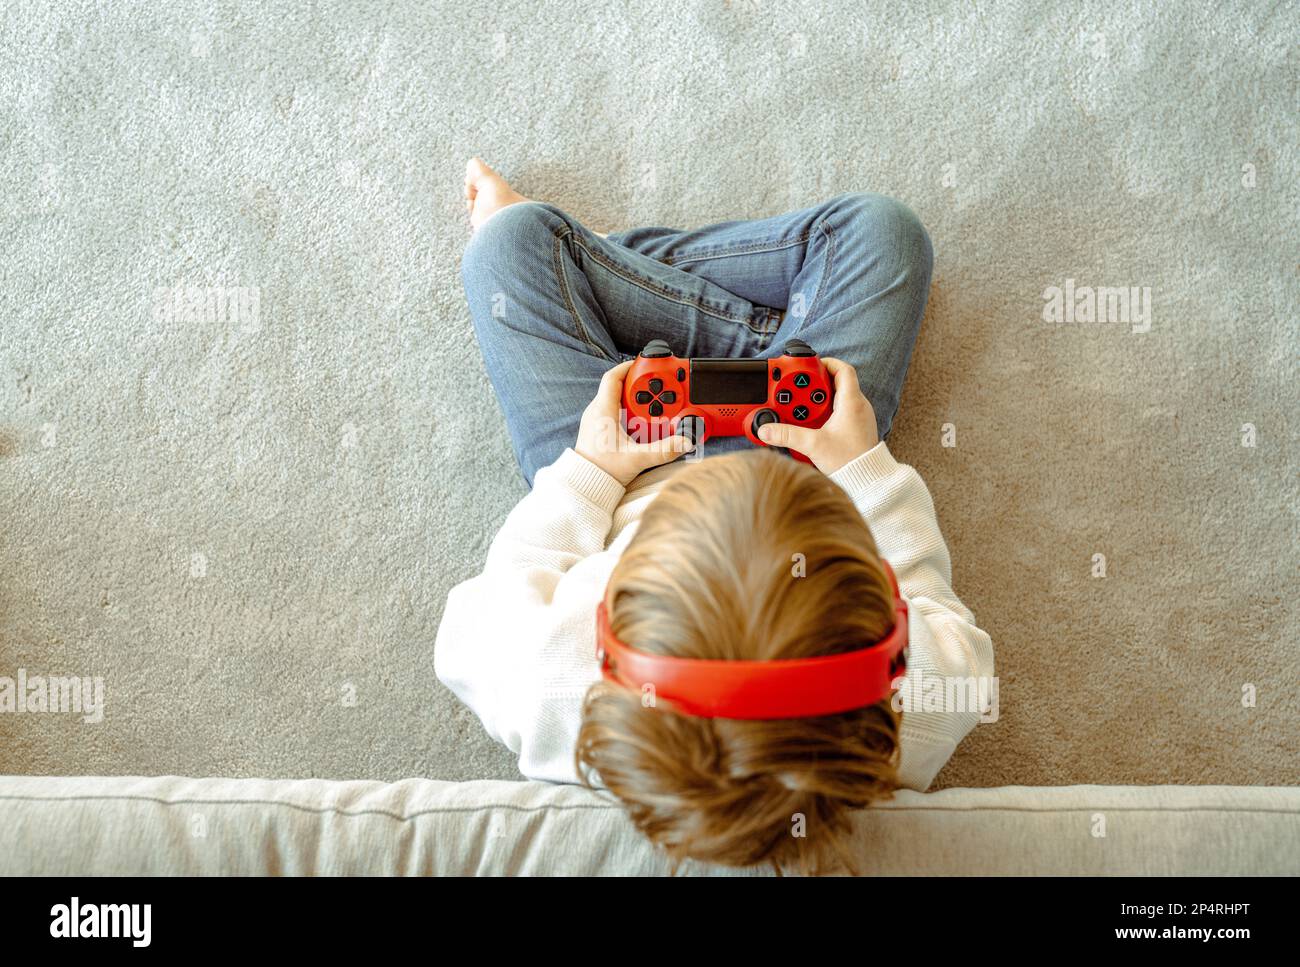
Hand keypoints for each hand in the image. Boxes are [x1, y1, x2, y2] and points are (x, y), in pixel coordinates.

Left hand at [575, 360, 695, 486]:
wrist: (586, 485)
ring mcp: (598, 420)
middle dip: (643, 387)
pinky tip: (645, 423)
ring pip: (620, 400)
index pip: (613, 378)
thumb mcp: (636, 459)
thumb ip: (662, 450)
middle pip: (622, 387)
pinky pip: (618, 412)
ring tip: (656, 407)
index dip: (631, 368)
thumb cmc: (602, 470)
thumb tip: (684, 441)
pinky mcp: (601, 429)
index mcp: (602, 411)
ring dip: (639, 401)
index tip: (649, 366)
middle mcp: (598, 411)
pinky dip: (632, 413)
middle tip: (660, 390)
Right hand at [757, 357, 879, 473]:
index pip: (842, 369)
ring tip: (799, 408)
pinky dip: (822, 412)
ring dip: (815, 400)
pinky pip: (837, 411)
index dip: (824, 363)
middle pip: (834, 383)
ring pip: (835, 398)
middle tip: (795, 391)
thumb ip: (788, 435)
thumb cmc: (852, 462)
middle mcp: (857, 406)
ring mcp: (857, 417)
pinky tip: (809, 423)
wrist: (867, 481)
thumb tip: (767, 429)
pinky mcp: (853, 428)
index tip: (805, 368)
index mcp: (852, 402)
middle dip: (812, 385)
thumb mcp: (814, 445)